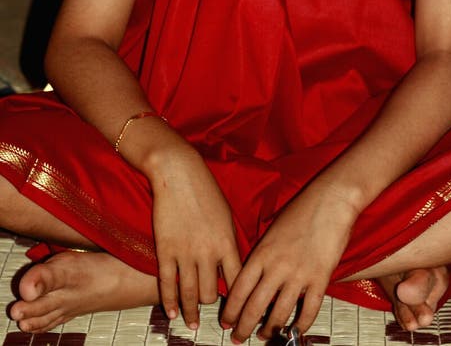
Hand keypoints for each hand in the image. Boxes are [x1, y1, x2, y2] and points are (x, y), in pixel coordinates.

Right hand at [149, 143, 241, 328]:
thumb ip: (229, 242)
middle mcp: (208, 251)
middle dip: (213, 305)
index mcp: (227, 241)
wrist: (178, 172)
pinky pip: (168, 284)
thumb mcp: (226, 215)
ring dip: (192, 312)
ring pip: (190, 293)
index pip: (237, 281)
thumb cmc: (205, 190)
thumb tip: (232, 267)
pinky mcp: (165, 250)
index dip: (238, 300)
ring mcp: (185, 252)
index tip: (238, 311)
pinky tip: (172, 313)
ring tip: (192, 324)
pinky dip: (170, 302)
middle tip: (212, 316)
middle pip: (213, 292)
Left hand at [221, 180, 357, 342]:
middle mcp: (277, 267)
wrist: (330, 200)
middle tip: (238, 338)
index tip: (226, 322)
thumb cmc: (301, 209)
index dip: (231, 310)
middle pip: (254, 306)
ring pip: (279, 313)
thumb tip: (254, 276)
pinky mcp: (320, 278)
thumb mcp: (273, 230)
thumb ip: (263, 254)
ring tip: (265, 336)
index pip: (239, 289)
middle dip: (243, 326)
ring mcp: (299, 274)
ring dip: (270, 329)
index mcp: (262, 253)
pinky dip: (301, 324)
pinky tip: (295, 330)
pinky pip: (309, 310)